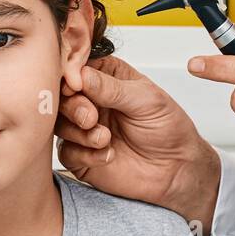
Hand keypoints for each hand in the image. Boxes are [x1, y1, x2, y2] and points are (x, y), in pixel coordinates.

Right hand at [55, 55, 220, 230]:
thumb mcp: (146, 100)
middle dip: (73, 106)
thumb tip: (80, 75)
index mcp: (106, 77)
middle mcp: (91, 100)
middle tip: (91, 117)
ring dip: (79, 132)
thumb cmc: (168, 128)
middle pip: (60, 95)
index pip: (77, 68)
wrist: (176, 168)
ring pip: (58, 123)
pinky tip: (109, 155)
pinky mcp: (81, 155)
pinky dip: (85, 154)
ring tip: (105, 138)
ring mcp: (83, 127)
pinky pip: (67, 152)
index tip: (76, 84)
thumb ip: (111, 88)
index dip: (71, 75)